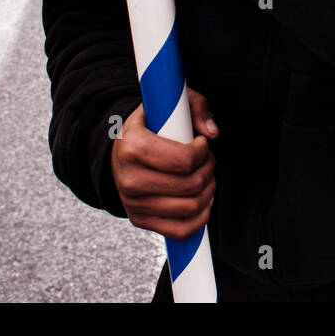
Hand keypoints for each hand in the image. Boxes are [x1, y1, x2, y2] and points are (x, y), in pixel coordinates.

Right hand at [110, 88, 218, 239]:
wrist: (122, 150)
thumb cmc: (151, 126)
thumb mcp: (170, 105)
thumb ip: (195, 107)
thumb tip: (212, 133)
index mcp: (132, 146)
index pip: (184, 160)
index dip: (202, 151)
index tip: (201, 142)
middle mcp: (128, 178)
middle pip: (191, 185)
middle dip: (209, 169)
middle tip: (206, 159)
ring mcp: (133, 202)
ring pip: (190, 207)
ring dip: (208, 190)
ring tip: (204, 175)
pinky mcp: (140, 219)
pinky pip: (180, 230)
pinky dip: (200, 217)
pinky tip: (203, 199)